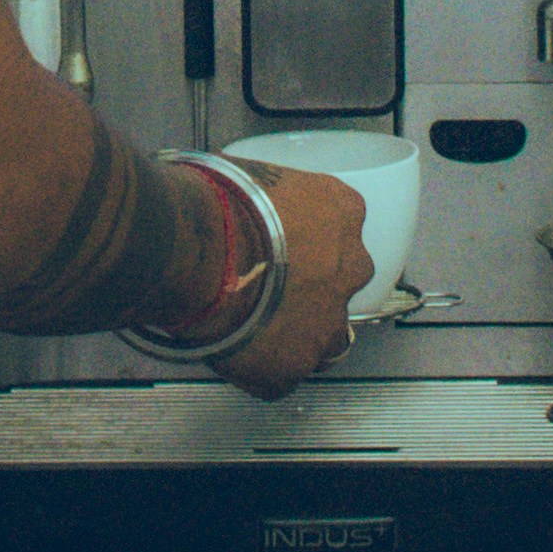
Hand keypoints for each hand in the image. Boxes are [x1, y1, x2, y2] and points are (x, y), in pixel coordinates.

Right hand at [209, 163, 371, 401]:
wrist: (204, 249)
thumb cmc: (219, 204)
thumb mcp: (254, 176)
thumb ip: (269, 199)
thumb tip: (241, 200)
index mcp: (341, 211)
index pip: (341, 231)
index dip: (308, 243)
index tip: (285, 248)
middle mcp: (349, 266)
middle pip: (340, 286)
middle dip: (311, 291)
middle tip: (270, 289)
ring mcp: (327, 320)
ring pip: (322, 339)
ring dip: (296, 336)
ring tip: (253, 329)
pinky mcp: (296, 364)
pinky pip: (282, 376)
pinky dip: (262, 369)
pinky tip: (234, 352)